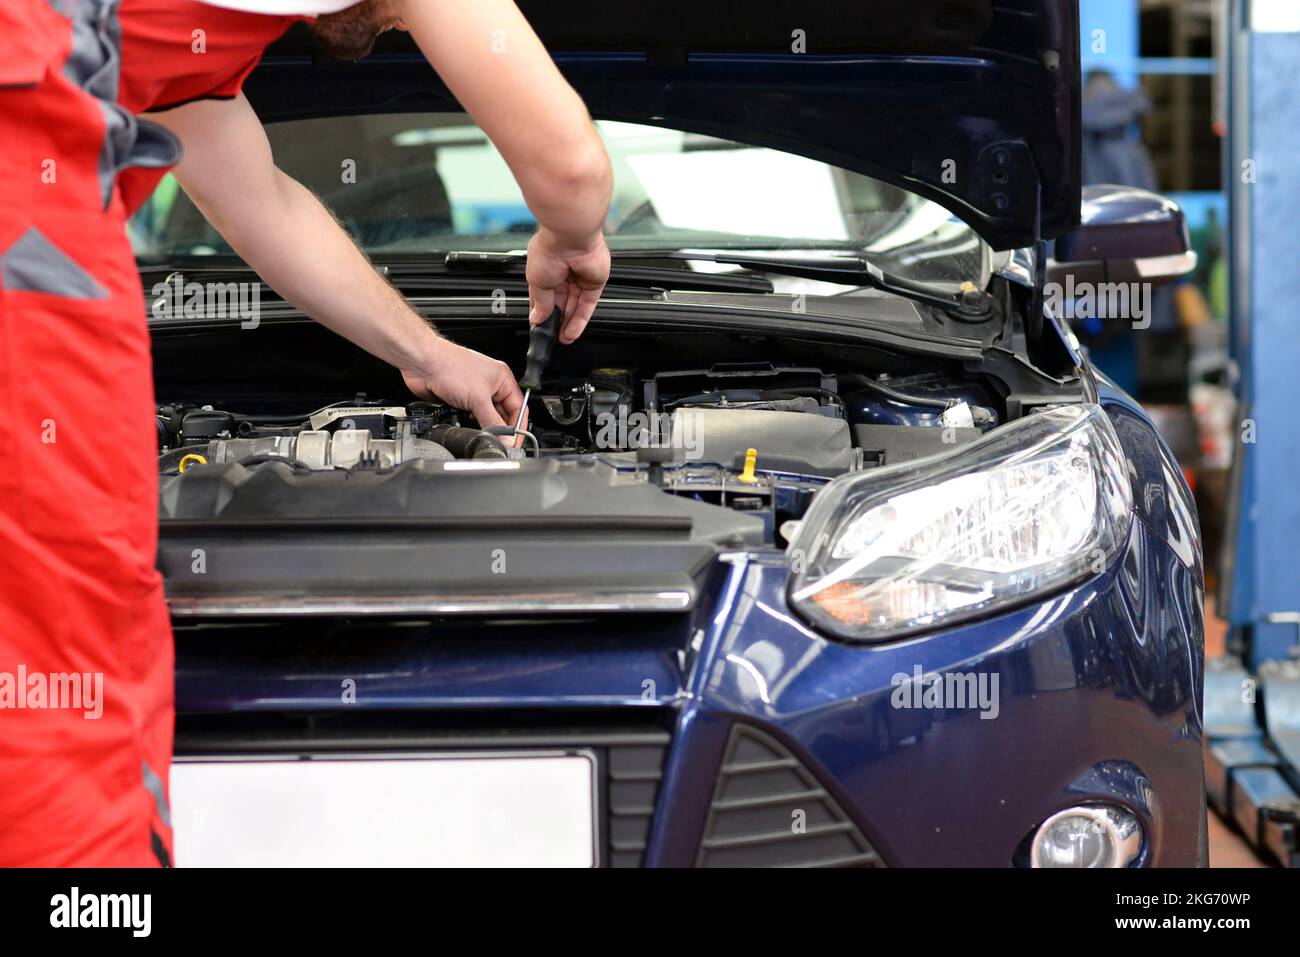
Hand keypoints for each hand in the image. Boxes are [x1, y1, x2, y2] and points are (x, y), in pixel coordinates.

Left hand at [401, 338, 524, 432]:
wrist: (422, 364)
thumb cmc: (450, 366)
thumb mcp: (478, 398)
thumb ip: (493, 421)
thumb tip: (505, 437)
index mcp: (502, 379)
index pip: (518, 408)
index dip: (517, 426)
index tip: (514, 442)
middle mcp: (490, 385)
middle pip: (502, 414)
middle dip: (499, 427)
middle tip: (498, 441)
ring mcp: (474, 393)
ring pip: (485, 417)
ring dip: (483, 426)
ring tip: (481, 433)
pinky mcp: (460, 400)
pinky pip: (470, 417)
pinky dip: (469, 424)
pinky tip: (466, 426)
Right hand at [526, 227, 609, 343]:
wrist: (570, 238)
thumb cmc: (550, 250)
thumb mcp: (537, 282)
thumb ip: (540, 303)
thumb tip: (536, 318)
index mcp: (545, 269)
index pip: (543, 297)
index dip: (542, 313)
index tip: (540, 328)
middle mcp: (562, 274)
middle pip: (561, 303)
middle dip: (557, 321)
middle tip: (552, 336)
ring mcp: (579, 278)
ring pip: (575, 306)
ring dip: (568, 324)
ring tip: (562, 339)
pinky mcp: (594, 283)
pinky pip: (587, 305)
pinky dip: (580, 320)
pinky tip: (571, 332)